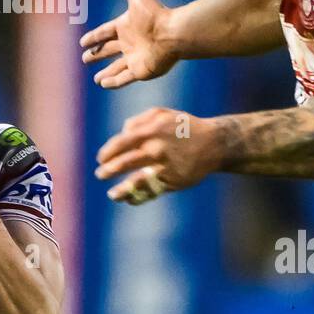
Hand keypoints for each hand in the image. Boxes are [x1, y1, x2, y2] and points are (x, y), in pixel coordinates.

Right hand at [79, 0, 177, 88]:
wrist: (173, 33)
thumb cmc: (155, 14)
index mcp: (125, 26)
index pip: (104, 33)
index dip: (93, 37)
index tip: (82, 42)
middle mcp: (129, 43)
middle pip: (108, 50)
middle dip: (96, 54)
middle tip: (85, 58)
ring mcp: (134, 58)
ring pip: (116, 68)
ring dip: (106, 73)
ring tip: (97, 79)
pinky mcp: (140, 71)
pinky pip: (123, 79)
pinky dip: (113, 82)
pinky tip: (104, 84)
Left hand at [94, 107, 222, 203]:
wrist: (214, 143)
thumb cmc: (183, 127)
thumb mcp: (162, 114)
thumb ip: (138, 121)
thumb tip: (122, 132)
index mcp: (151, 132)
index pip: (120, 143)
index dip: (107, 152)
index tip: (101, 159)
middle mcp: (156, 150)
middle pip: (125, 163)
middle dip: (108, 171)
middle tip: (100, 175)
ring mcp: (165, 167)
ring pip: (138, 182)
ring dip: (122, 190)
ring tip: (112, 195)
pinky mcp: (173, 182)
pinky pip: (152, 192)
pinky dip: (139, 197)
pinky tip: (129, 199)